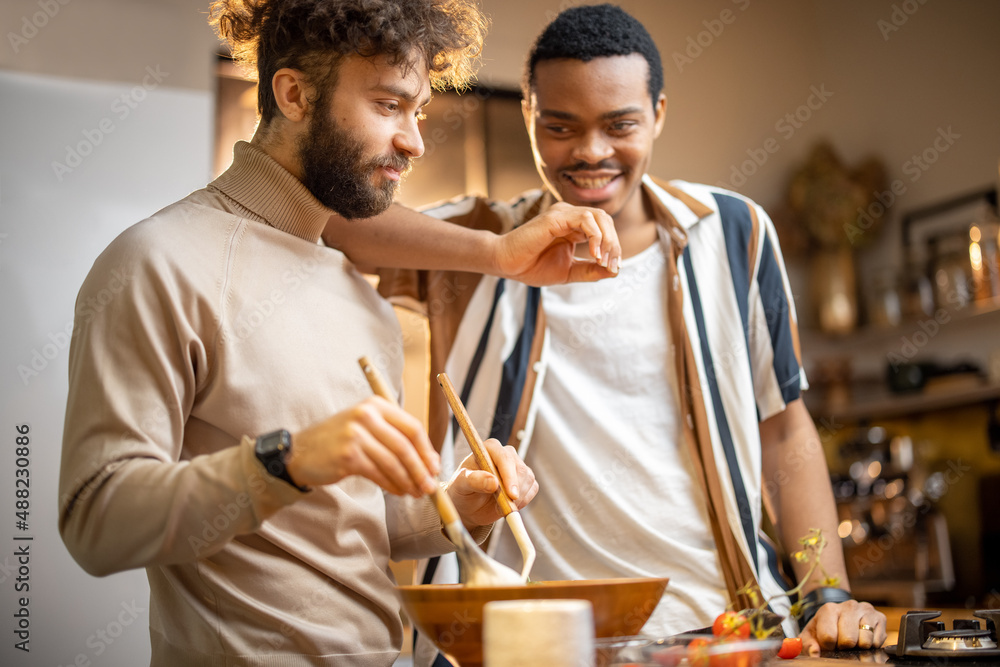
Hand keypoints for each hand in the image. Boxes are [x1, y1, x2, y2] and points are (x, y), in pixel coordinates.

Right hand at [285, 396, 439, 496]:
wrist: (299, 452)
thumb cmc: (337, 442)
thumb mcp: (365, 428)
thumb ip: (393, 437)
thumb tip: (428, 460)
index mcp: (375, 405)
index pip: (411, 427)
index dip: (427, 449)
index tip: (434, 467)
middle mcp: (366, 415)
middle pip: (405, 445)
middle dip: (420, 469)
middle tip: (429, 486)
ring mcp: (356, 434)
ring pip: (393, 462)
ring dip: (408, 480)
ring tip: (415, 493)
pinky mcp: (348, 455)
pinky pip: (378, 473)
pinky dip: (392, 485)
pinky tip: (398, 492)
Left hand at [445, 438, 537, 527]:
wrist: (470, 505)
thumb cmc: (462, 490)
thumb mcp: (461, 485)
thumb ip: (474, 481)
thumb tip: (493, 482)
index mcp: (489, 448)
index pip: (504, 457)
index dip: (509, 476)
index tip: (511, 494)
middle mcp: (505, 454)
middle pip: (520, 468)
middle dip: (515, 490)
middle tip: (505, 507)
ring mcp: (517, 466)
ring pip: (528, 478)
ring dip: (518, 497)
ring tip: (499, 506)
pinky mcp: (525, 479)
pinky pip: (533, 488)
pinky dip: (524, 500)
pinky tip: (509, 505)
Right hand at [493, 202, 620, 285]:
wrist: (507, 265)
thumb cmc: (532, 267)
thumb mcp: (568, 272)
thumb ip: (590, 270)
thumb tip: (614, 272)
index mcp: (574, 227)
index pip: (605, 228)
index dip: (614, 247)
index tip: (614, 268)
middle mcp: (570, 216)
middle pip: (606, 220)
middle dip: (614, 244)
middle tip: (611, 265)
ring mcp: (563, 214)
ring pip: (599, 217)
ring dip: (607, 240)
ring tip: (602, 260)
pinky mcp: (555, 217)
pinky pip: (585, 219)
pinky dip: (595, 236)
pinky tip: (594, 253)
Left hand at [799, 600, 886, 655]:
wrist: (840, 616)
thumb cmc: (824, 628)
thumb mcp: (811, 635)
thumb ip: (808, 644)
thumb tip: (815, 653)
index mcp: (829, 609)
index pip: (829, 637)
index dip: (828, 646)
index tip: (828, 643)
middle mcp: (849, 606)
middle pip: (848, 640)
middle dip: (843, 646)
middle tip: (841, 642)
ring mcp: (866, 610)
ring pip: (865, 641)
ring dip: (858, 646)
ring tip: (852, 639)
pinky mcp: (880, 617)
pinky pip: (877, 641)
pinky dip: (870, 645)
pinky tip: (862, 637)